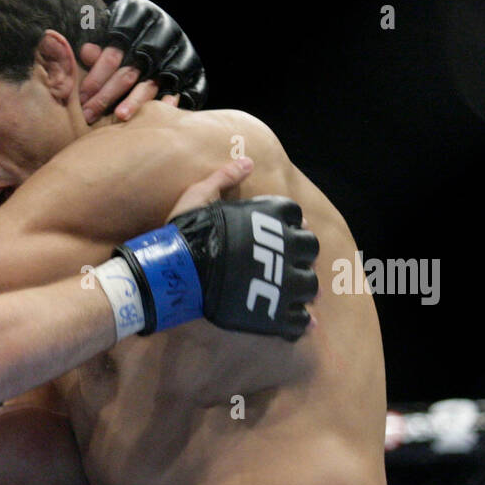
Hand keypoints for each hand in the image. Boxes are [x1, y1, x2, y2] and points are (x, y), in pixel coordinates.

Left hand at [78, 0, 207, 122]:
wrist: (162, 32)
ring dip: (134, 101)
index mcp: (138, 16)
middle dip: (107, 95)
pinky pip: (183, 87)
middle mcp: (162, 31)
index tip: (81, 97)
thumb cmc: (126, 37)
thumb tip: (86, 53)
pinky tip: (156, 114)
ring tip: (119, 118)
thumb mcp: (110, 34)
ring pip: (153, 81)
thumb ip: (99, 47)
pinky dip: (170, 101)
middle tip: (89, 115)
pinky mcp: (193, 68)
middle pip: (130, 69)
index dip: (96, 76)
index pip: (114, 51)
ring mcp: (179, 50)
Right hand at [100, 159, 318, 339]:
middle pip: (309, 249)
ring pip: (309, 285)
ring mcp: (282, 282)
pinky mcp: (273, 311)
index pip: (296, 218)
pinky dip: (302, 322)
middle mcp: (286, 248)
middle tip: (292, 263)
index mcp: (272, 218)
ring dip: (307, 288)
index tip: (285, 235)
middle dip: (303, 255)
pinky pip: (297, 319)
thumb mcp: (199, 195)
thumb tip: (247, 160)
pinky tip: (304, 324)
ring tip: (303, 294)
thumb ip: (224, 178)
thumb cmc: (185, 232)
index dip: (292, 226)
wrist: (176, 272)